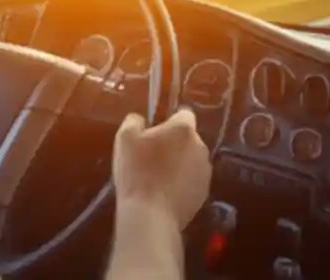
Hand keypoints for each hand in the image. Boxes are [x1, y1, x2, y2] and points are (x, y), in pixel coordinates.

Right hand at [112, 109, 211, 229]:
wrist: (151, 214)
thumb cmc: (136, 172)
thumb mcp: (125, 139)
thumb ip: (134, 122)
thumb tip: (140, 119)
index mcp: (183, 129)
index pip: (184, 115)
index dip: (170, 122)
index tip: (155, 134)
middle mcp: (200, 146)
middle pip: (188, 139)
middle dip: (174, 144)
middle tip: (152, 157)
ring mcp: (205, 171)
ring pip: (192, 160)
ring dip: (180, 164)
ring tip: (158, 179)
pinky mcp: (204, 193)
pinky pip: (193, 181)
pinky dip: (183, 184)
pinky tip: (165, 194)